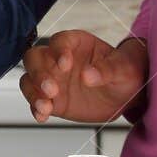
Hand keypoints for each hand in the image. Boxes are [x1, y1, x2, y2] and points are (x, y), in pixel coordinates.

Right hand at [20, 30, 147, 123]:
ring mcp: (53, 79)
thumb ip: (107, 69)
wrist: (126, 94)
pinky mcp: (53, 100)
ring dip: (33, 91)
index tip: (65, 64)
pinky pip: (37, 102)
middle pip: (34, 58)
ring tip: (46, 106)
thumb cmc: (126, 72)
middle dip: (39, 73)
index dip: (58, 50)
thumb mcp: (124, 69)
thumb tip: (88, 75)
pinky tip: (42, 116)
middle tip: (51, 89)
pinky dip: (36, 108)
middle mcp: (58, 59)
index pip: (59, 41)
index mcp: (76, 44)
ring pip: (30, 79)